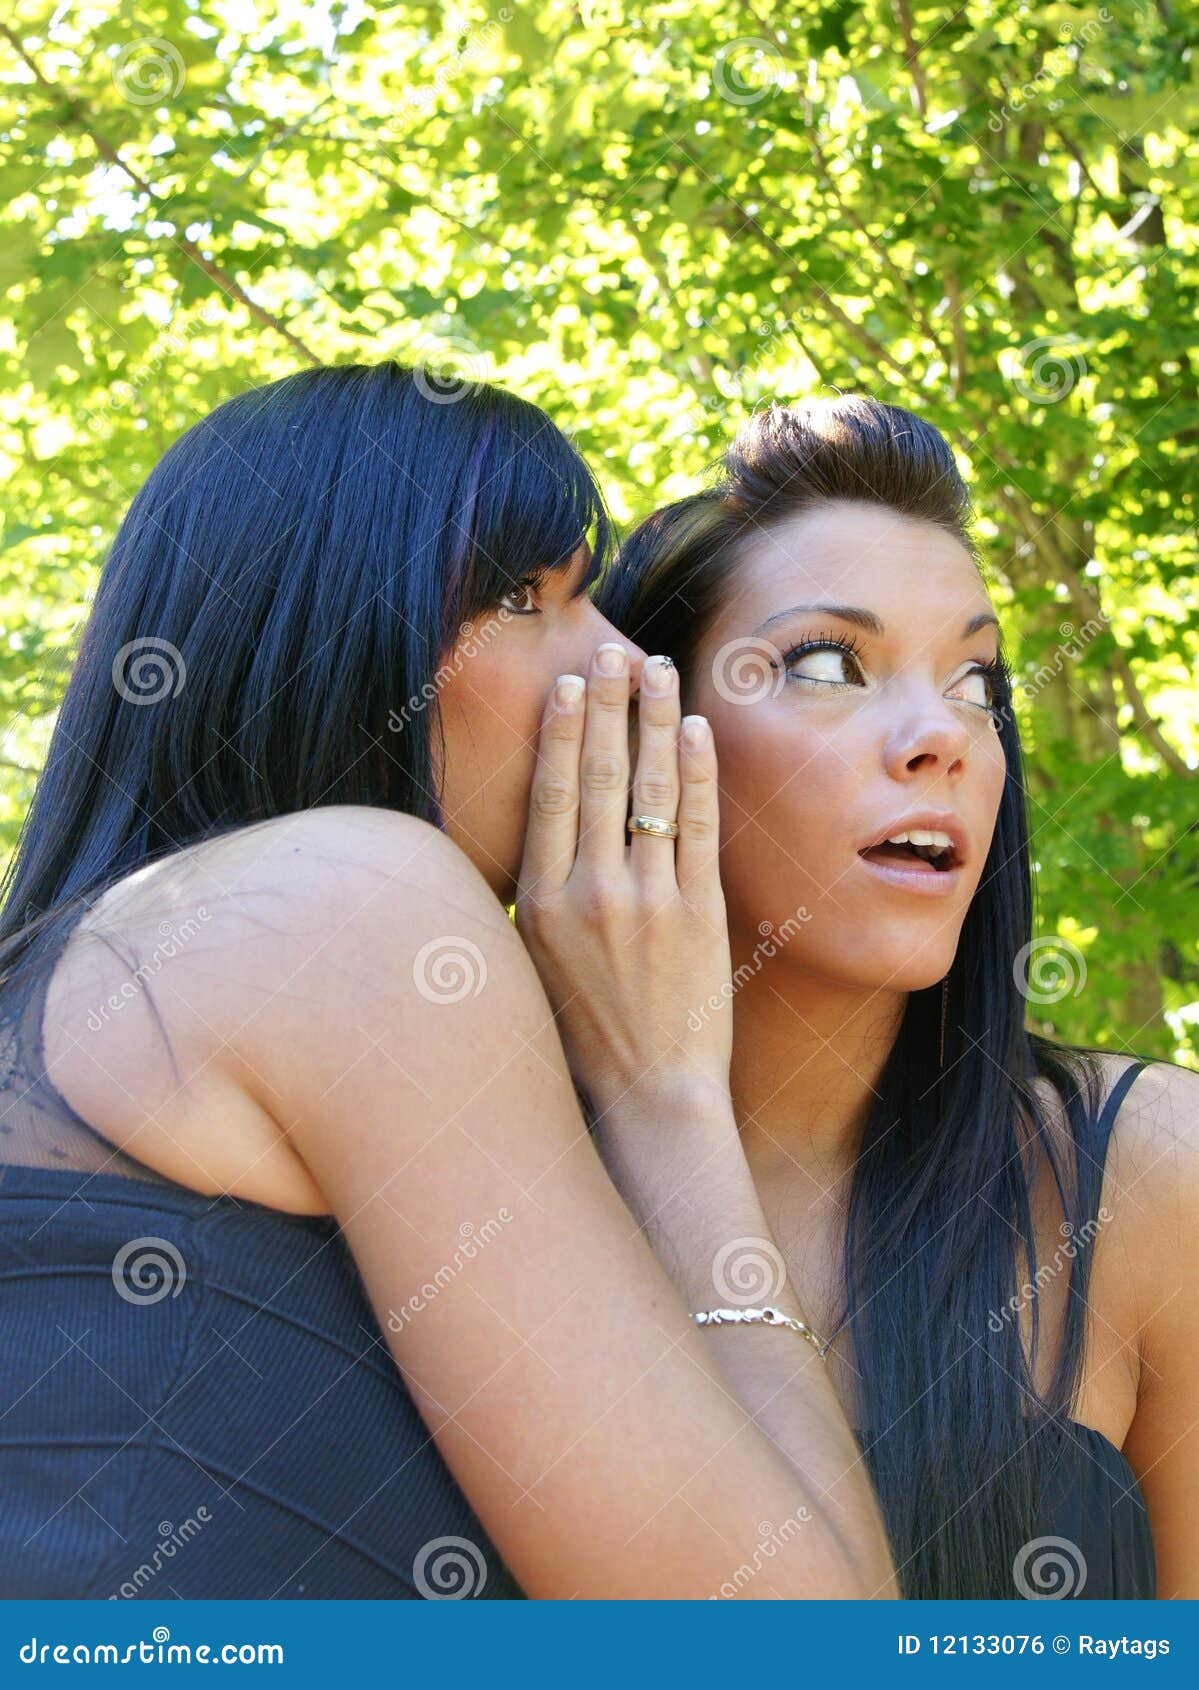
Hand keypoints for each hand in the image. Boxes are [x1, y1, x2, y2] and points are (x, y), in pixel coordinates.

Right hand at [515, 644, 733, 1122]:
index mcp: (541, 904)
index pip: (551, 795)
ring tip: (659, 668)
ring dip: (655, 720)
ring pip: (650, 790)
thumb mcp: (534, 963)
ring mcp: (650, 901)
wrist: (651, 1094)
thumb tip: (533, 828)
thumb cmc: (586, 1032)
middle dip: (607, 705)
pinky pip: (700, 827)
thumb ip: (534, 894)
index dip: (560, 732)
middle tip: (612, 650)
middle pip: (597, 776)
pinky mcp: (702, 914)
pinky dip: (698, 773)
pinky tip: (696, 730)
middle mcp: (592, 894)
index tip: (567, 684)